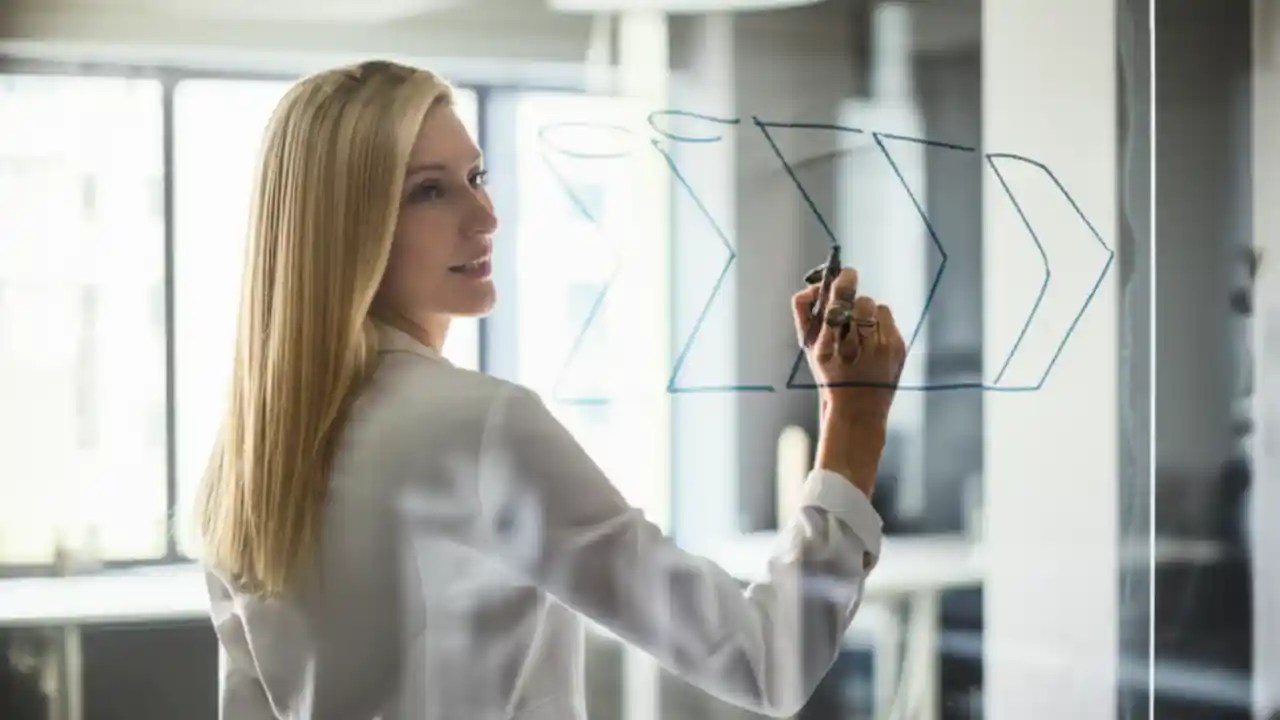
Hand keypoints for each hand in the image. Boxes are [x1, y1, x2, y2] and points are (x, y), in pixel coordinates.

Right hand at [791, 267, 905, 425]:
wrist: (858, 408)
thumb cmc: (830, 372)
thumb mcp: (809, 347)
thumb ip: (805, 312)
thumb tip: (814, 285)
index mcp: (826, 347)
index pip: (834, 304)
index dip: (840, 284)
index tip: (841, 275)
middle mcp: (854, 348)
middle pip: (857, 301)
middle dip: (851, 295)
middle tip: (849, 282)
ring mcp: (880, 348)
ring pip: (873, 305)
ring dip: (864, 310)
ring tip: (859, 326)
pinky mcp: (897, 348)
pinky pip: (887, 316)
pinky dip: (878, 322)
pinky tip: (873, 338)